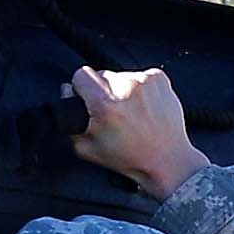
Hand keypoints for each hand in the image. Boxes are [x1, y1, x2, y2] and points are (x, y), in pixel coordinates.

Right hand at [67, 64, 210, 195]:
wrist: (166, 159)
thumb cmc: (130, 158)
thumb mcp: (86, 149)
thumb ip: (69, 120)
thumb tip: (66, 92)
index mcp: (104, 103)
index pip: (80, 74)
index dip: (81, 88)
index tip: (87, 100)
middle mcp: (125, 88)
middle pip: (101, 74)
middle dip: (102, 91)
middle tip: (113, 113)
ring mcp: (144, 81)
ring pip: (121, 76)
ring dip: (122, 90)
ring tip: (131, 113)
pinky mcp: (159, 78)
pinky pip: (139, 76)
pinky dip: (139, 89)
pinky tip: (143, 108)